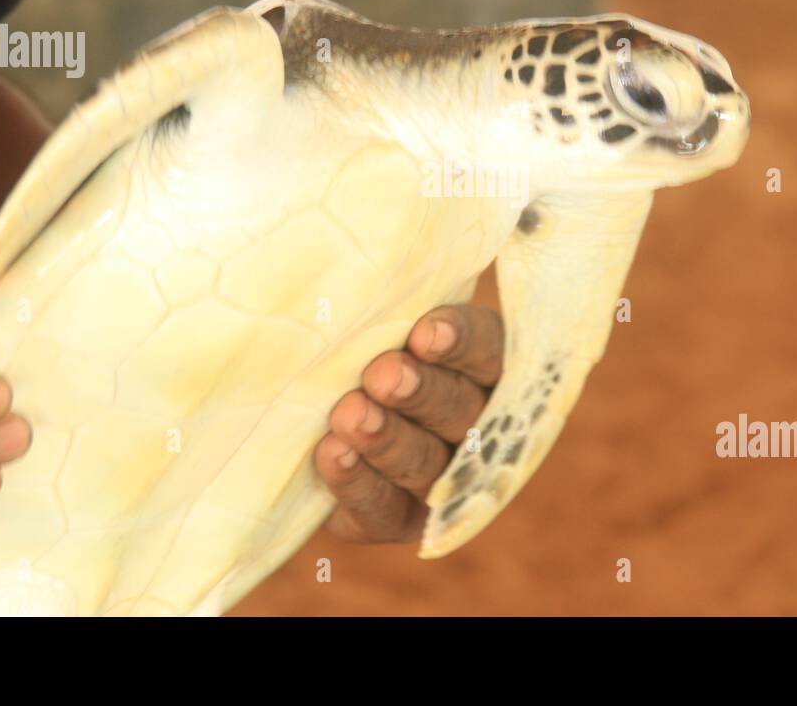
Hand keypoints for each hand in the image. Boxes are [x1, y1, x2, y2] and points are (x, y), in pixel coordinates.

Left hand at [315, 304, 503, 543]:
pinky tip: (333, 453)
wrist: (310, 405)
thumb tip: (360, 277)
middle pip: (460, 409)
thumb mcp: (377, 319)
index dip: (460, 342)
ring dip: (388, 439)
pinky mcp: (398, 519)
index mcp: (483, 366)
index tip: (424, 333)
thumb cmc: (353, 342)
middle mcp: (475, 426)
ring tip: (350, 415)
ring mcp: (440, 479)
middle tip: (384, 375)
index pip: (487, 350)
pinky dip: (358, 482)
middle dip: (420, 393)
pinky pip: (384, 508)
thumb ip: (384, 309)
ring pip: (425, 462)